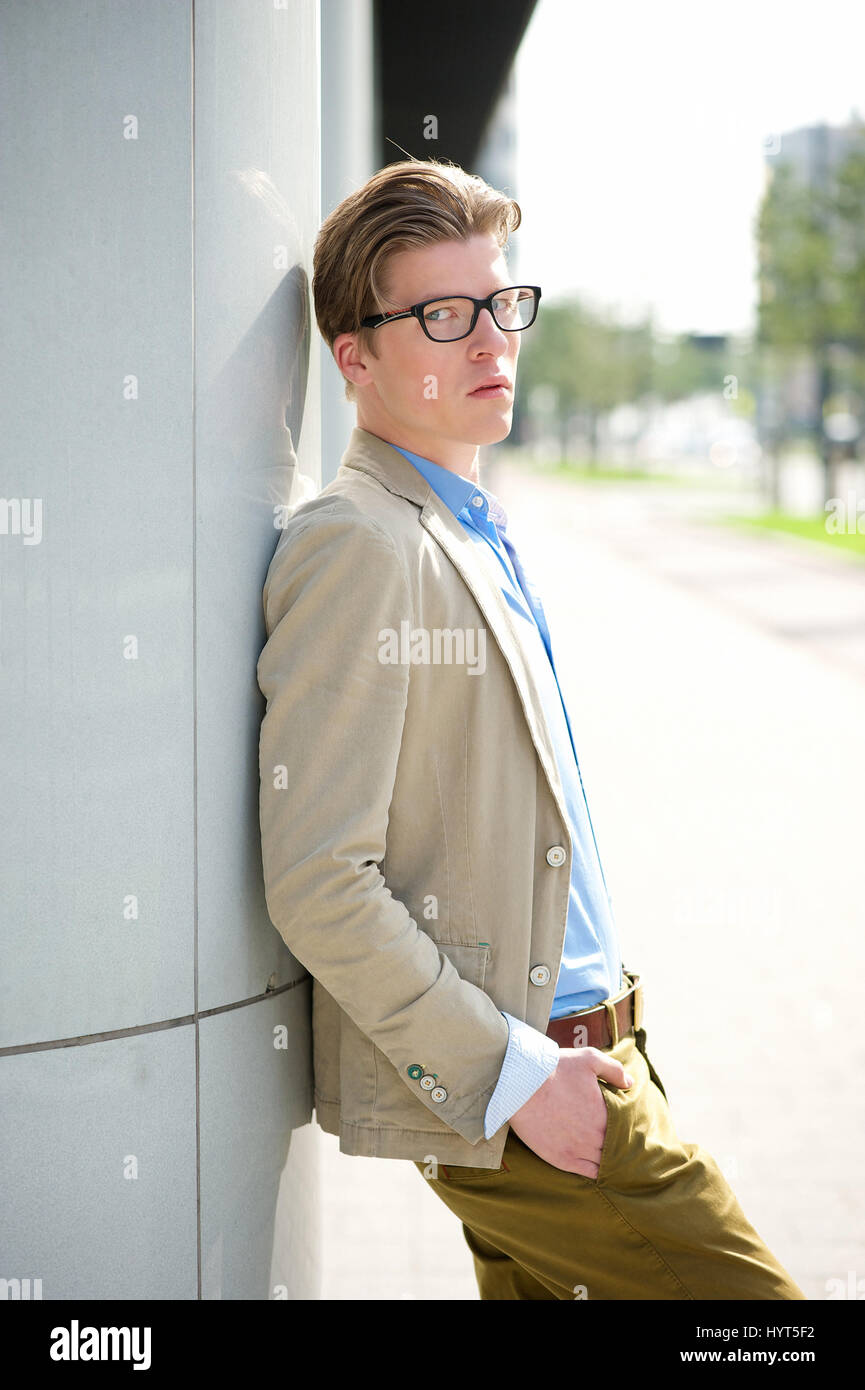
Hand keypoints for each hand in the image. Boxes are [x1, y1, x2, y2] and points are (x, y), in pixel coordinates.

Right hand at [508, 1046, 633, 1176]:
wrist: (521, 1083)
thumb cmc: (555, 1068)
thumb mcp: (589, 1059)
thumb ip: (614, 1070)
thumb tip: (630, 1084)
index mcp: (605, 1113)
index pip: (627, 1128)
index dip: (628, 1127)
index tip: (626, 1124)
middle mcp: (595, 1136)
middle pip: (617, 1147)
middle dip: (620, 1144)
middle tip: (622, 1141)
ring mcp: (579, 1150)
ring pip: (605, 1162)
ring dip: (609, 1158)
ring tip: (611, 1154)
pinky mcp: (562, 1159)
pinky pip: (589, 1173)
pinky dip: (597, 1171)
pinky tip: (598, 1166)